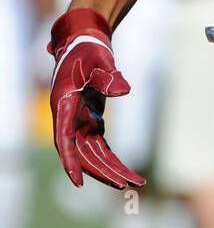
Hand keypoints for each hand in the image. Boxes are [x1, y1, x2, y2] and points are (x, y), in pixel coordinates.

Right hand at [49, 7, 144, 190]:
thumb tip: (124, 90)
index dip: (70, 162)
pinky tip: (127, 173)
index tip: (78, 183)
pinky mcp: (91, 122)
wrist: (86, 43)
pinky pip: (100, 147)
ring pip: (93, 154)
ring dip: (111, 169)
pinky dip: (112, 160)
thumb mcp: (98, 59)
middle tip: (126, 184)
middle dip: (103, 171)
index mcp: (63, 106)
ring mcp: (79, 122)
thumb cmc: (89, 50)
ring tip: (135, 183)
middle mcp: (68, 119)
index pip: (64, 140)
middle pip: (82, 153)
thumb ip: (107, 76)